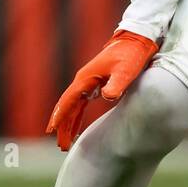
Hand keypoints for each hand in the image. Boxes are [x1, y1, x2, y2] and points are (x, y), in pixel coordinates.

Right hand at [47, 30, 158, 150]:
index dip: (60, 116)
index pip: (68, 101)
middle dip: (63, 126)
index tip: (51, 131)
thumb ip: (116, 84)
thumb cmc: (131, 56)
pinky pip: (81, 103)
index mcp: (86, 79)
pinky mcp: (96, 82)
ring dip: (69, 123)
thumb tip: (104, 97)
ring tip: (66, 142)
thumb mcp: (125, 71)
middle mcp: (83, 81)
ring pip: (73, 106)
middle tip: (61, 146)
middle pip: (68, 107)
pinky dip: (77, 115)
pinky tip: (76, 125)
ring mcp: (89, 81)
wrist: (136, 40)